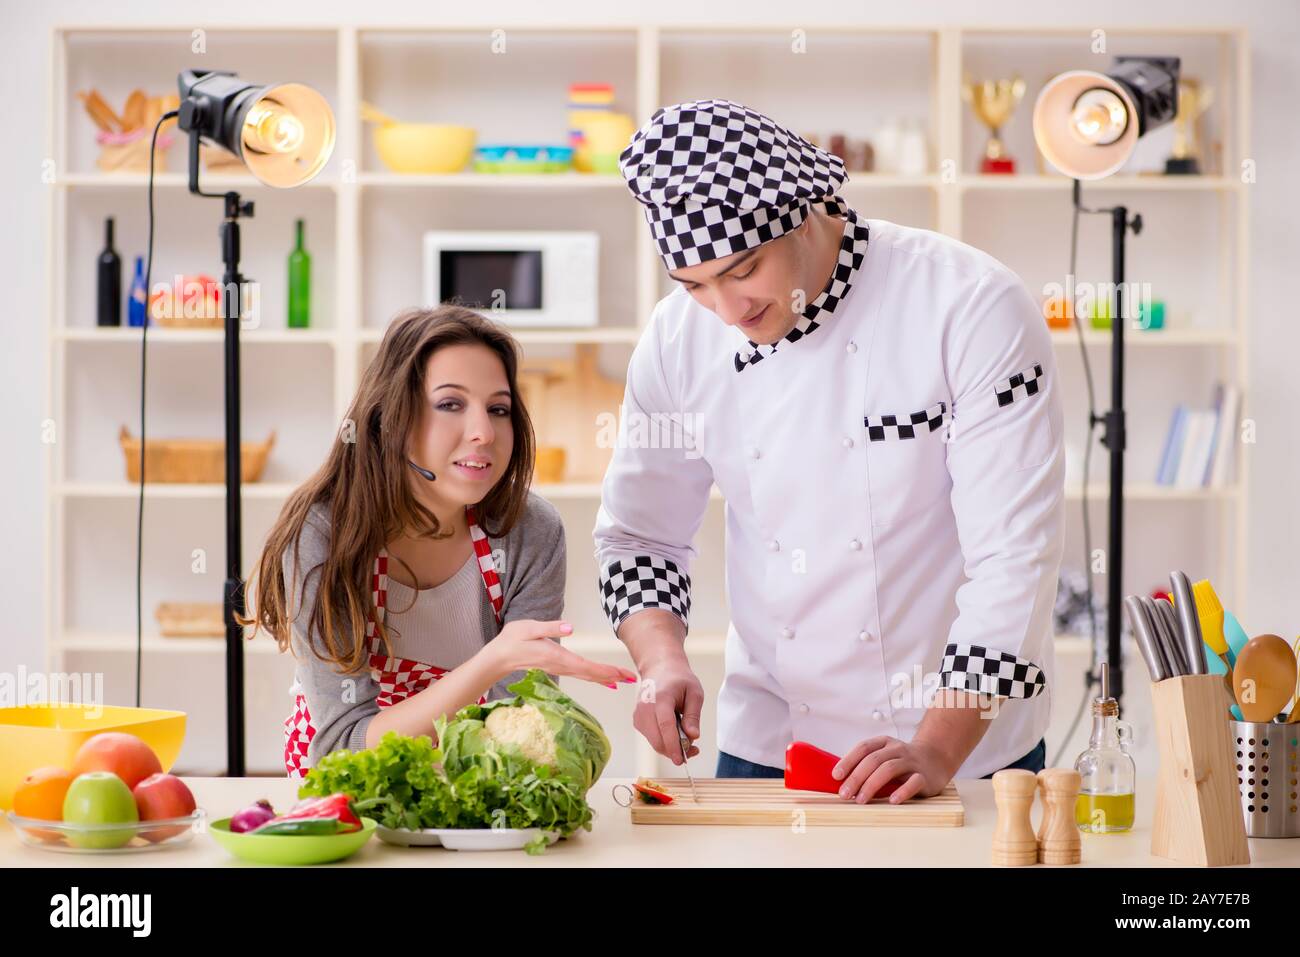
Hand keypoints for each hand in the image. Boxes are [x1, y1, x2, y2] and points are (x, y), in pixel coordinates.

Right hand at [482, 619, 637, 687]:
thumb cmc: (513, 639)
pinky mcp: (559, 667)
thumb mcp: (529, 627)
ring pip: (587, 675)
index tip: (620, 674)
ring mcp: (560, 668)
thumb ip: (549, 627)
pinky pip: (581, 674)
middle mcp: (561, 665)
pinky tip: (604, 680)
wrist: (500, 656)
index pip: (585, 665)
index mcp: (556, 656)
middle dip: (612, 676)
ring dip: (606, 677)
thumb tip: (569, 627)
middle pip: (590, 673)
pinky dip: (595, 677)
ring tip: (624, 679)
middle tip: (632, 678)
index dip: (604, 670)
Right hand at [632, 658, 703, 765]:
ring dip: (671, 747)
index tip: (682, 759)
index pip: (665, 726)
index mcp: (660, 698)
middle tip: (694, 749)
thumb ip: (693, 715)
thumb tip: (693, 736)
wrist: (660, 669)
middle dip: (676, 750)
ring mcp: (639, 715)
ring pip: (655, 743)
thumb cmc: (679, 680)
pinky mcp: (637, 722)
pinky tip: (673, 732)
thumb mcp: (694, 693)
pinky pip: (652, 739)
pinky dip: (664, 742)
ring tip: (685, 737)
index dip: (674, 745)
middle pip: (658, 740)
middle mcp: (645, 708)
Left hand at [830, 736, 955, 803]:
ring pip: (889, 769)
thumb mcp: (885, 757)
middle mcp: (897, 749)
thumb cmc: (903, 762)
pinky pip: (913, 782)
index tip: (836, 776)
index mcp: (884, 743)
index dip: (848, 761)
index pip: (863, 748)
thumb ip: (867, 766)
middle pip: (873, 760)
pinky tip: (892, 801)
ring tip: (860, 800)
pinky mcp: (925, 776)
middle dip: (856, 777)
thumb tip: (842, 783)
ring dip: (872, 785)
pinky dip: (902, 791)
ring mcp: (911, 762)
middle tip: (844, 794)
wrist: (936, 758)